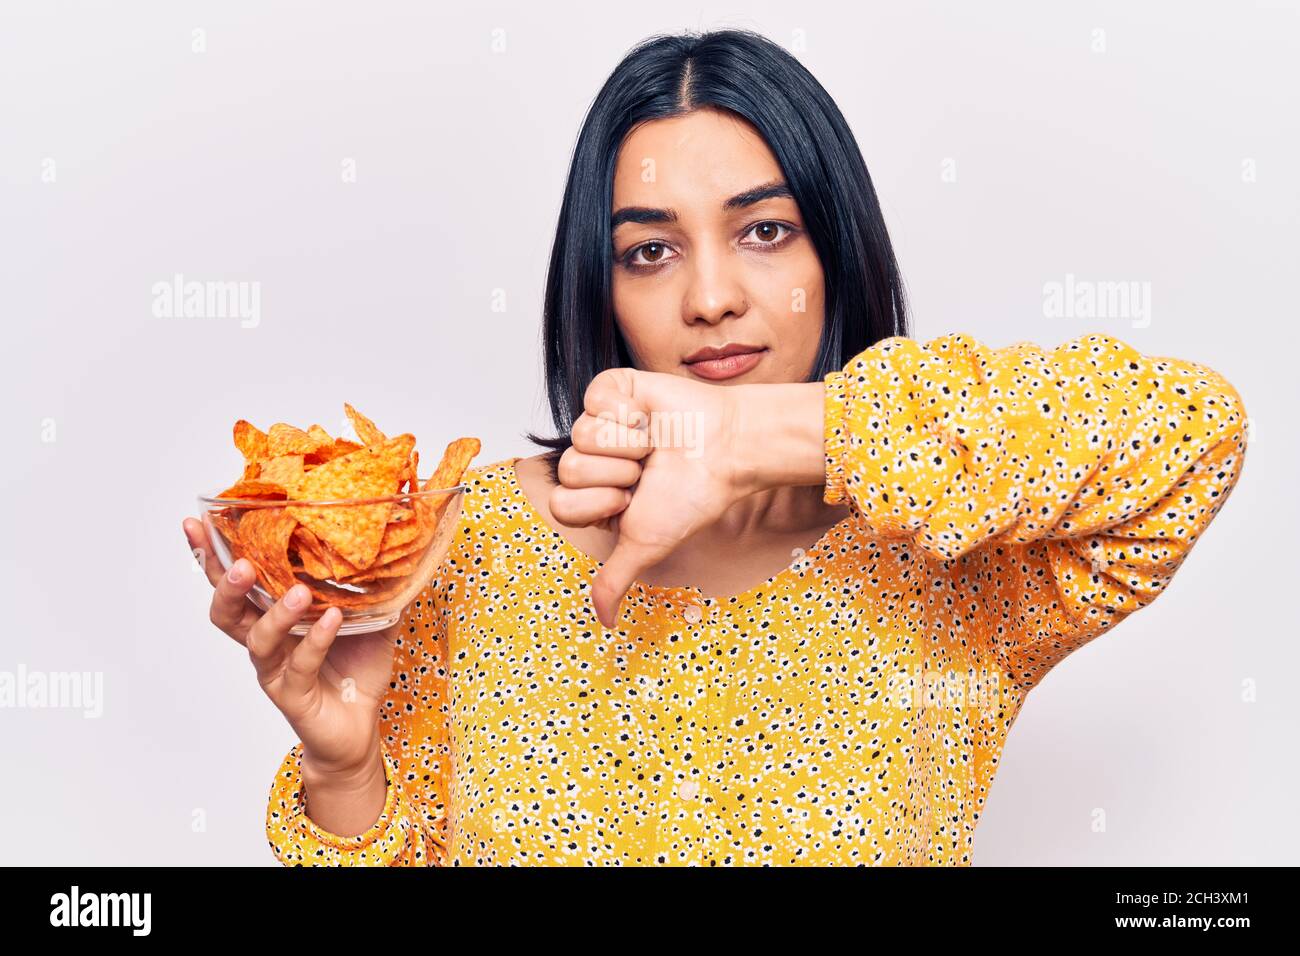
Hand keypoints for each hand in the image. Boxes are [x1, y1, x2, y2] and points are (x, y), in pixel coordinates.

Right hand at [182, 517, 395, 781]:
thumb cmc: (355, 670)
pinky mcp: (293, 696)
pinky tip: (332, 620)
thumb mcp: (372, 619)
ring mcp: (277, 670)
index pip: (236, 582)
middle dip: (225, 584)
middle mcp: (267, 642)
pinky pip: (300, 665)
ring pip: (257, 640)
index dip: (212, 554)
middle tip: (240, 562)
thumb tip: (396, 544)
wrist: (361, 727)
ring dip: (275, 613)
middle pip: (227, 611)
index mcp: (274, 616)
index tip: (197, 521)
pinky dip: (316, 640)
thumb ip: (375, 586)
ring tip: (298, 592)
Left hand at [552, 368, 823, 626]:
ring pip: (581, 434)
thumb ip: (616, 580)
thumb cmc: (691, 495)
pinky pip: (593, 399)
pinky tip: (649, 417)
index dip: (601, 503)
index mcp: (594, 495)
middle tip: (647, 472)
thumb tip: (605, 623)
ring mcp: (600, 423)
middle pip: (568, 469)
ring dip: (626, 443)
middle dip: (616, 474)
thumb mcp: (647, 544)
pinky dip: (626, 410)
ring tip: (654, 445)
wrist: (724, 449)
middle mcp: (593, 460)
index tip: (635, 499)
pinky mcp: (611, 390)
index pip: (562, 504)